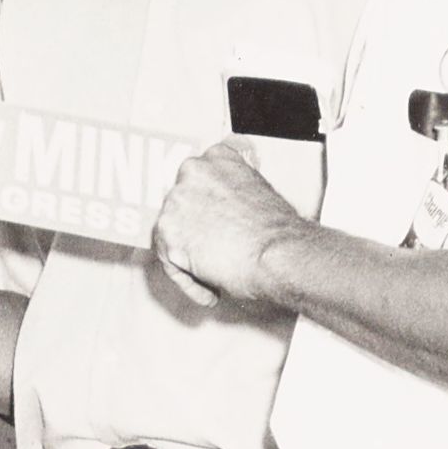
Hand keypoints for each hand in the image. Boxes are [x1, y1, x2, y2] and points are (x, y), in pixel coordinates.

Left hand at [152, 141, 310, 307]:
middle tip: (216, 258)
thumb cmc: (277, 233)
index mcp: (217, 158)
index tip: (215, 231)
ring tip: (216, 279)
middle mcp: (192, 172)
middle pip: (181, 211)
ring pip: (173, 237)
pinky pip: (171, 263)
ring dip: (192, 263)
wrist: (279, 254)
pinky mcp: (168, 231)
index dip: (205, 213)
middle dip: (195, 238)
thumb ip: (231, 196)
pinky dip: (190, 282)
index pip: (198, 185)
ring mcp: (177, 200)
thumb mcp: (257, 194)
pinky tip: (211, 290)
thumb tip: (221, 212)